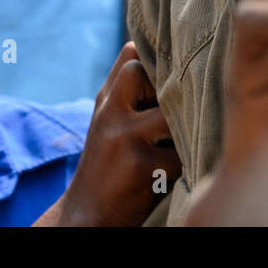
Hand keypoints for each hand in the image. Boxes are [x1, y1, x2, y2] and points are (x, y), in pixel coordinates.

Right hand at [34, 42, 180, 226]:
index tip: (172, 75)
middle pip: (149, 75)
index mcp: (106, 100)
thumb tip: (164, 51)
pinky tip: (169, 175)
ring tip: (173, 148)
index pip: (132, 55)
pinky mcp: (141, 168)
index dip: (157, 62)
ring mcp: (123, 139)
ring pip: (173, 116)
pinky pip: (180, 155)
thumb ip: (128, 90)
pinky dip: (182, 166)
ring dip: (181, 133)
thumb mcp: (110, 121)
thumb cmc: (110, 165)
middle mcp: (110, 113)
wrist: (85, 216)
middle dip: (170, 93)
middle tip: (176, 116)